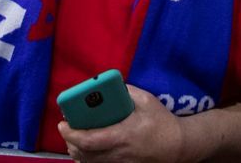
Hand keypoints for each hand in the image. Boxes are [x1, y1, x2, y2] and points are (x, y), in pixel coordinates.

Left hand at [59, 85, 186, 162]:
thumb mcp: (146, 100)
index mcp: (124, 135)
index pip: (91, 140)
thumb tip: (106, 86)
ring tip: (73, 138)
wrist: (179, 146)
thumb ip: (125, 91)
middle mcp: (119, 153)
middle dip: (70, 142)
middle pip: (85, 154)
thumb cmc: (161, 122)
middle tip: (66, 128)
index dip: (72, 134)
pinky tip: (84, 150)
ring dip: (76, 151)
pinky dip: (87, 160)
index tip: (62, 124)